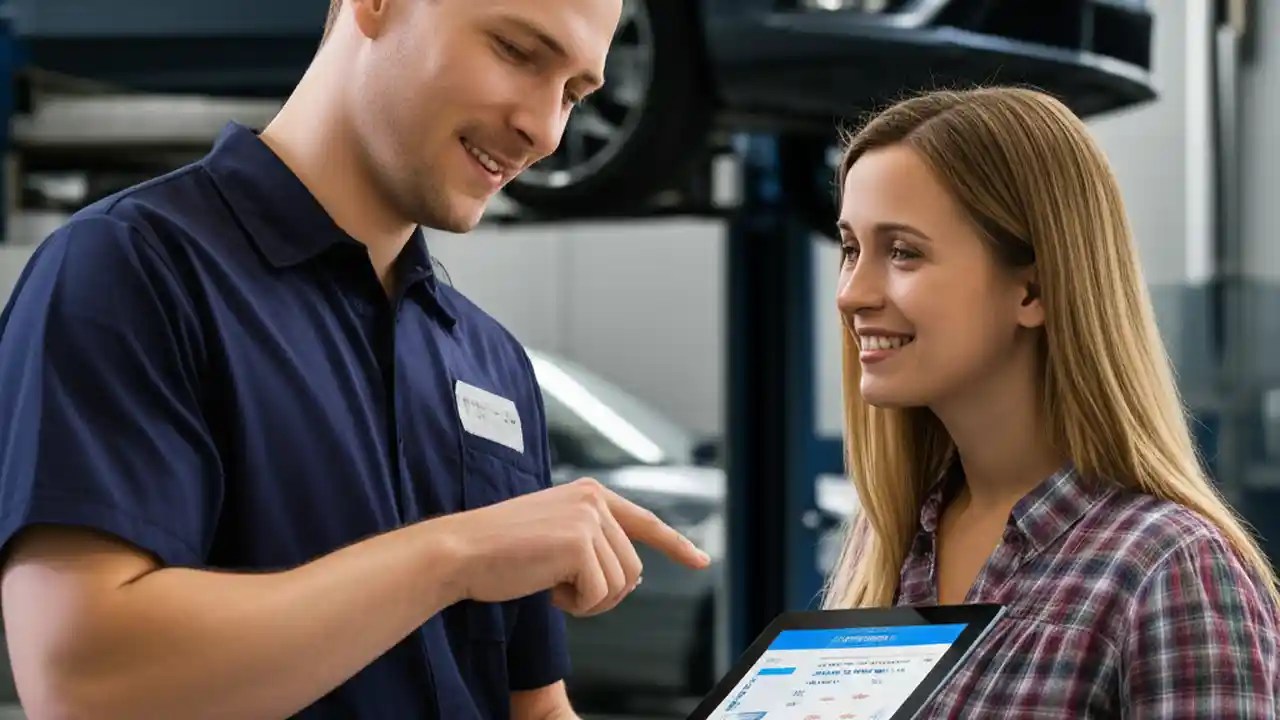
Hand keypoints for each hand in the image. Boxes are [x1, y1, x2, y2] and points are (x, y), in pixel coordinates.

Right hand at [442, 478, 710, 616]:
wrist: (462, 551)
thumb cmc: (500, 550)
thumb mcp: (555, 538)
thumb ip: (595, 546)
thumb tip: (635, 577)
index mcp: (589, 494)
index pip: (645, 521)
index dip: (676, 545)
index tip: (701, 560)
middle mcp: (594, 500)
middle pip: (632, 568)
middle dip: (603, 593)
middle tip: (562, 590)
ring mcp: (589, 519)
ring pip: (620, 585)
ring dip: (588, 600)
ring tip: (551, 585)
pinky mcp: (580, 543)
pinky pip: (600, 595)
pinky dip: (576, 605)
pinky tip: (548, 589)